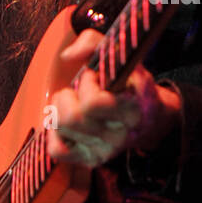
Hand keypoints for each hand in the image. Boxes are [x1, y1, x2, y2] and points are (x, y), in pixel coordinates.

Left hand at [45, 28, 181, 167]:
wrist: (148, 117)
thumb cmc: (128, 82)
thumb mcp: (119, 55)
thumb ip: (93, 42)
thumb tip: (67, 56)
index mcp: (133, 108)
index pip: (95, 103)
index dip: (88, 84)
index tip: (94, 76)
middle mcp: (122, 134)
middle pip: (74, 118)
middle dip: (68, 96)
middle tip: (79, 89)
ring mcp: (107, 150)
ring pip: (63, 128)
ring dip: (60, 108)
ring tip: (73, 102)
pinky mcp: (91, 160)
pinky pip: (56, 150)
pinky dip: (53, 132)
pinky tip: (65, 123)